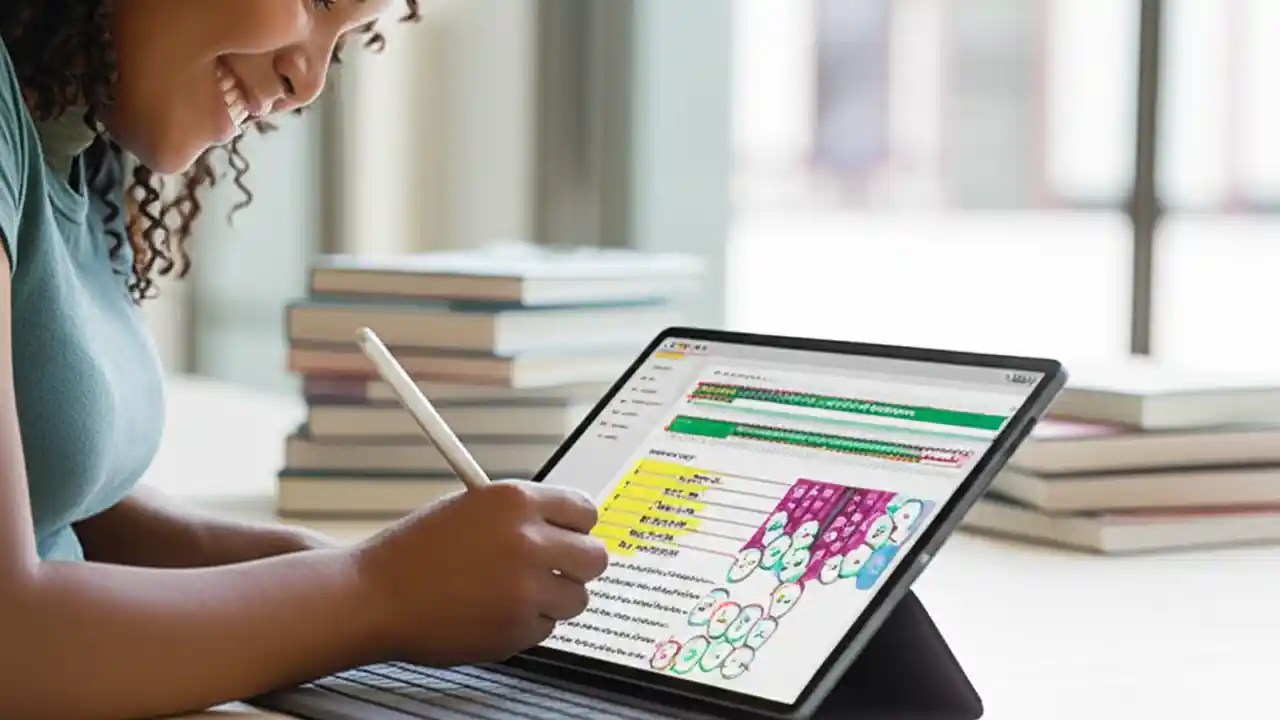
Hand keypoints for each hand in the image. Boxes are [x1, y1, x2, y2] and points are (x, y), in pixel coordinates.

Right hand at [353, 480, 608, 665]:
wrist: (374, 596)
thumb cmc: (416, 553)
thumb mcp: (471, 508)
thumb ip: (521, 516)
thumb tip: (567, 530)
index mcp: (516, 500)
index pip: (585, 510)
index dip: (578, 527)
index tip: (571, 536)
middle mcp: (528, 541)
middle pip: (595, 557)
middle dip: (578, 565)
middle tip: (556, 570)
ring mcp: (526, 589)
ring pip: (577, 598)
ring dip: (554, 599)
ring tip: (514, 594)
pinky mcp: (517, 630)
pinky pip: (546, 628)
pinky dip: (526, 626)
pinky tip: (492, 614)